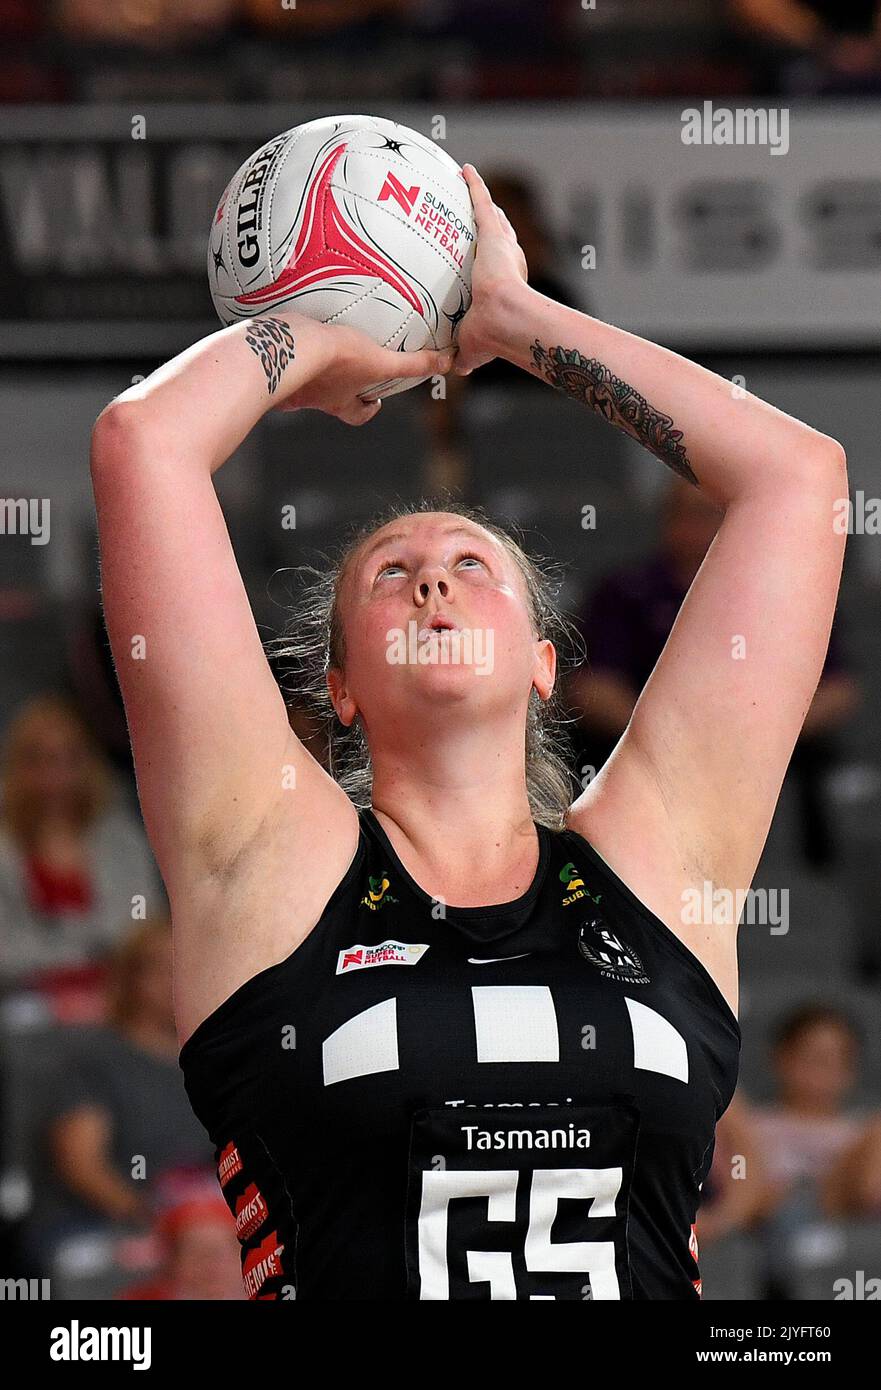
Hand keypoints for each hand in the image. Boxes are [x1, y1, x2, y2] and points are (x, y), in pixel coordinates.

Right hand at [275, 318, 453, 424]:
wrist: (285, 348)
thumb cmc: (333, 361)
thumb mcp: (380, 362)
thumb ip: (412, 365)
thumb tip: (447, 363)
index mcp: (338, 400)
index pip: (358, 414)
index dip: (370, 408)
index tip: (377, 398)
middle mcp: (313, 395)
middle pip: (330, 397)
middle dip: (339, 386)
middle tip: (348, 365)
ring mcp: (289, 379)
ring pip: (303, 377)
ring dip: (311, 364)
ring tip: (320, 339)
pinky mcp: (270, 359)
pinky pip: (278, 355)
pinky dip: (284, 347)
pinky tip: (287, 327)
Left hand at [454, 163, 529, 376]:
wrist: (505, 319)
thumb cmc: (493, 337)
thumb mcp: (471, 347)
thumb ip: (463, 355)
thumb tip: (454, 370)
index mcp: (506, 285)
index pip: (498, 268)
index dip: (493, 260)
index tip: (486, 258)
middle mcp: (509, 261)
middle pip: (500, 237)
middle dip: (493, 227)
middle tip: (483, 218)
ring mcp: (502, 245)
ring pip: (492, 217)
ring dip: (482, 203)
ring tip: (469, 186)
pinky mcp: (494, 233)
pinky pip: (481, 201)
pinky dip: (473, 184)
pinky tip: (463, 169)